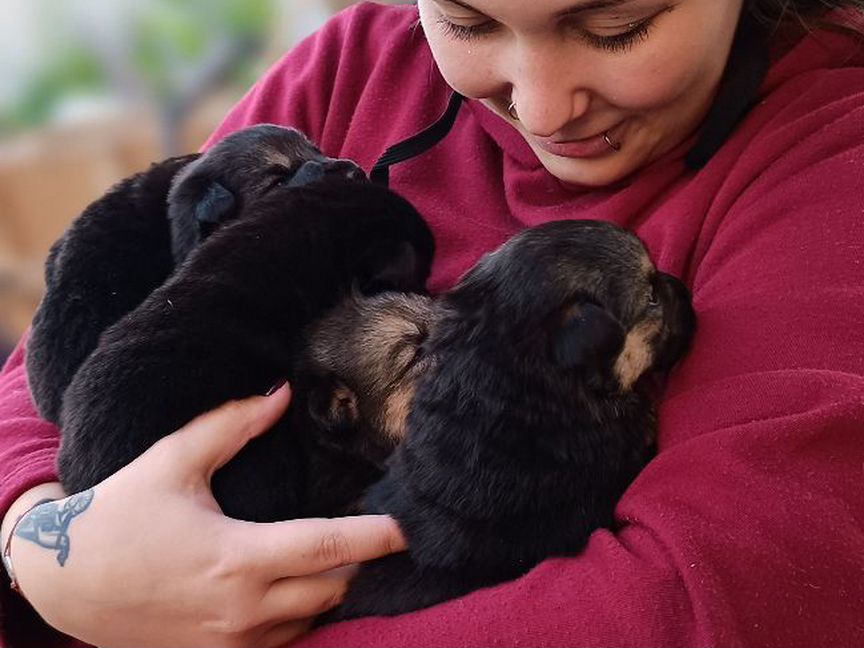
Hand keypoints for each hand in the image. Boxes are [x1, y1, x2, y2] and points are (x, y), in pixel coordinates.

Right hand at [9, 385, 404, 647]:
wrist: (65, 584)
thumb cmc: (120, 515)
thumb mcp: (173, 460)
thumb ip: (233, 425)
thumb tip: (281, 392)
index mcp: (237, 557)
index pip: (328, 547)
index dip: (376, 537)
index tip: (409, 525)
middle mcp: (242, 609)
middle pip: (334, 589)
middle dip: (361, 561)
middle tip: (378, 531)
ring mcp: (232, 642)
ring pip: (314, 619)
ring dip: (334, 588)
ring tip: (346, 553)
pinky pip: (286, 640)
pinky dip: (305, 613)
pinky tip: (305, 584)